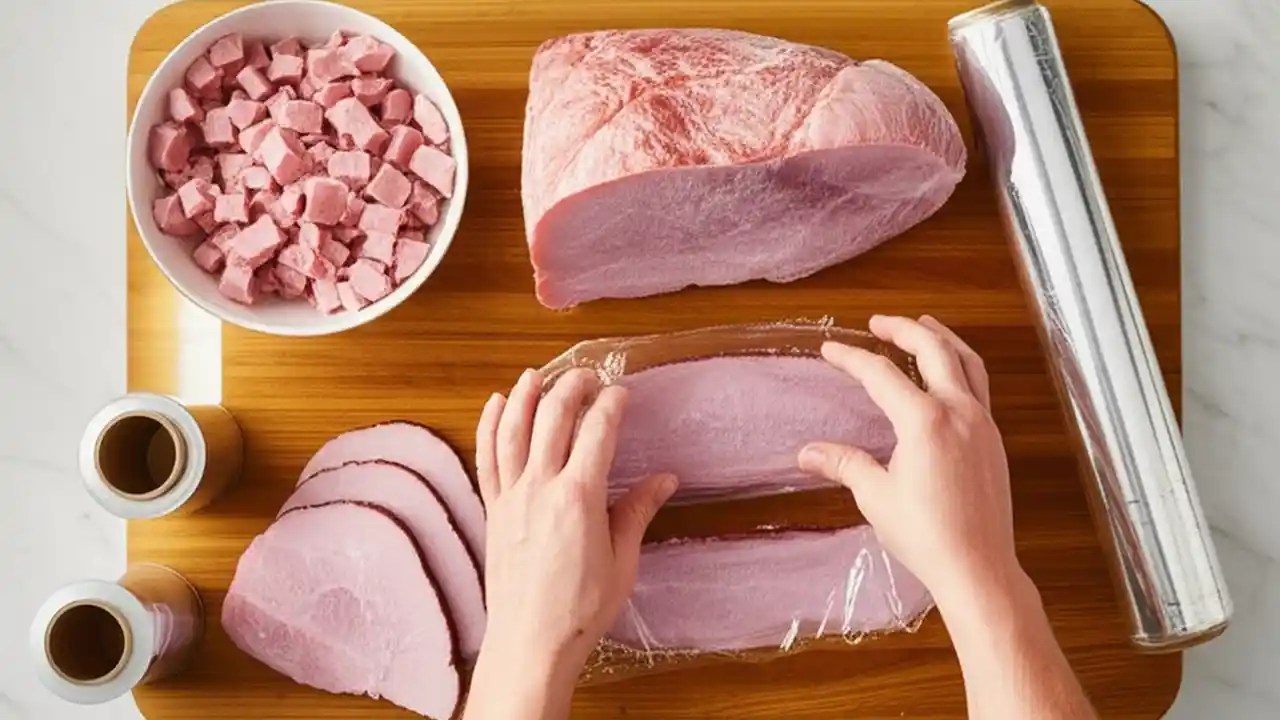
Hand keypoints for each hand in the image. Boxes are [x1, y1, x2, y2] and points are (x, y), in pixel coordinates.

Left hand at [467, 368, 676, 718]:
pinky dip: (488, 426)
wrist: (531, 642)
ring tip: (536, 374)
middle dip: (571, 388)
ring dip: (524, 396)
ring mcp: (511, 496)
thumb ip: (637, 512)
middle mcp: (541, 487)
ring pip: (512, 430)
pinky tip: (493, 406)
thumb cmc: (580, 609)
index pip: (597, 431)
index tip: (621, 392)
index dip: (611, 404)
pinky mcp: (492, 510)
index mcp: (579, 497)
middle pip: (553, 418)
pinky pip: (486, 458)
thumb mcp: (622, 561)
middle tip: (586, 376)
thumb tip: (664, 480)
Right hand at [797, 315, 1019, 604]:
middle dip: (903, 329)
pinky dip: (961, 366)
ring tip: (924, 326)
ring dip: (942, 338)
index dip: (852, 358)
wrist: (978, 567)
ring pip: (967, 362)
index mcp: (925, 420)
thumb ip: (845, 464)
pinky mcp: (993, 440)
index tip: (830, 349)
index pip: (882, 374)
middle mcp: (959, 411)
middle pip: (934, 349)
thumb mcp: (876, 496)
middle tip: (878, 323)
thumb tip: (806, 453)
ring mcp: (982, 423)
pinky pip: (979, 386)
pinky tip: (948, 376)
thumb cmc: (925, 534)